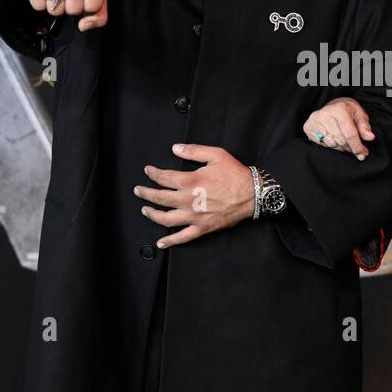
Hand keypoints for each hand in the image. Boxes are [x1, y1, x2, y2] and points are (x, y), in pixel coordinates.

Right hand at [18, 0, 108, 31]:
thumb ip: (99, 17)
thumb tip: (84, 25)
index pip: (93, 6)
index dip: (87, 8)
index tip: (83, 1)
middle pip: (73, 9)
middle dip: (69, 8)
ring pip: (56, 10)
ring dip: (55, 8)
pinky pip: (39, 6)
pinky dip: (40, 4)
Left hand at [133, 143, 254, 247]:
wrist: (253, 194)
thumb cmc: (235, 174)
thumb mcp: (216, 155)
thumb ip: (193, 151)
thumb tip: (175, 148)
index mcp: (190, 181)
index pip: (163, 177)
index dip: (152, 173)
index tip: (148, 171)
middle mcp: (188, 200)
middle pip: (159, 198)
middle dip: (146, 193)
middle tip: (139, 190)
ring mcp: (194, 216)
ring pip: (165, 218)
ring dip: (152, 214)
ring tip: (145, 210)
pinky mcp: (202, 228)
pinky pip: (183, 237)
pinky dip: (170, 241)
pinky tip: (161, 242)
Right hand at [303, 96, 373, 160]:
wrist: (332, 105)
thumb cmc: (348, 111)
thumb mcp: (359, 115)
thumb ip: (364, 127)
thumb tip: (370, 137)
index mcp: (340, 109)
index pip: (349, 134)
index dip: (357, 146)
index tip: (363, 154)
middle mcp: (325, 114)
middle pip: (340, 140)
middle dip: (350, 148)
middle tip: (355, 149)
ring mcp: (315, 121)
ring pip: (331, 144)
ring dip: (341, 148)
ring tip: (345, 143)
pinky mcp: (308, 127)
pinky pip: (322, 144)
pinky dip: (331, 145)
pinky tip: (334, 140)